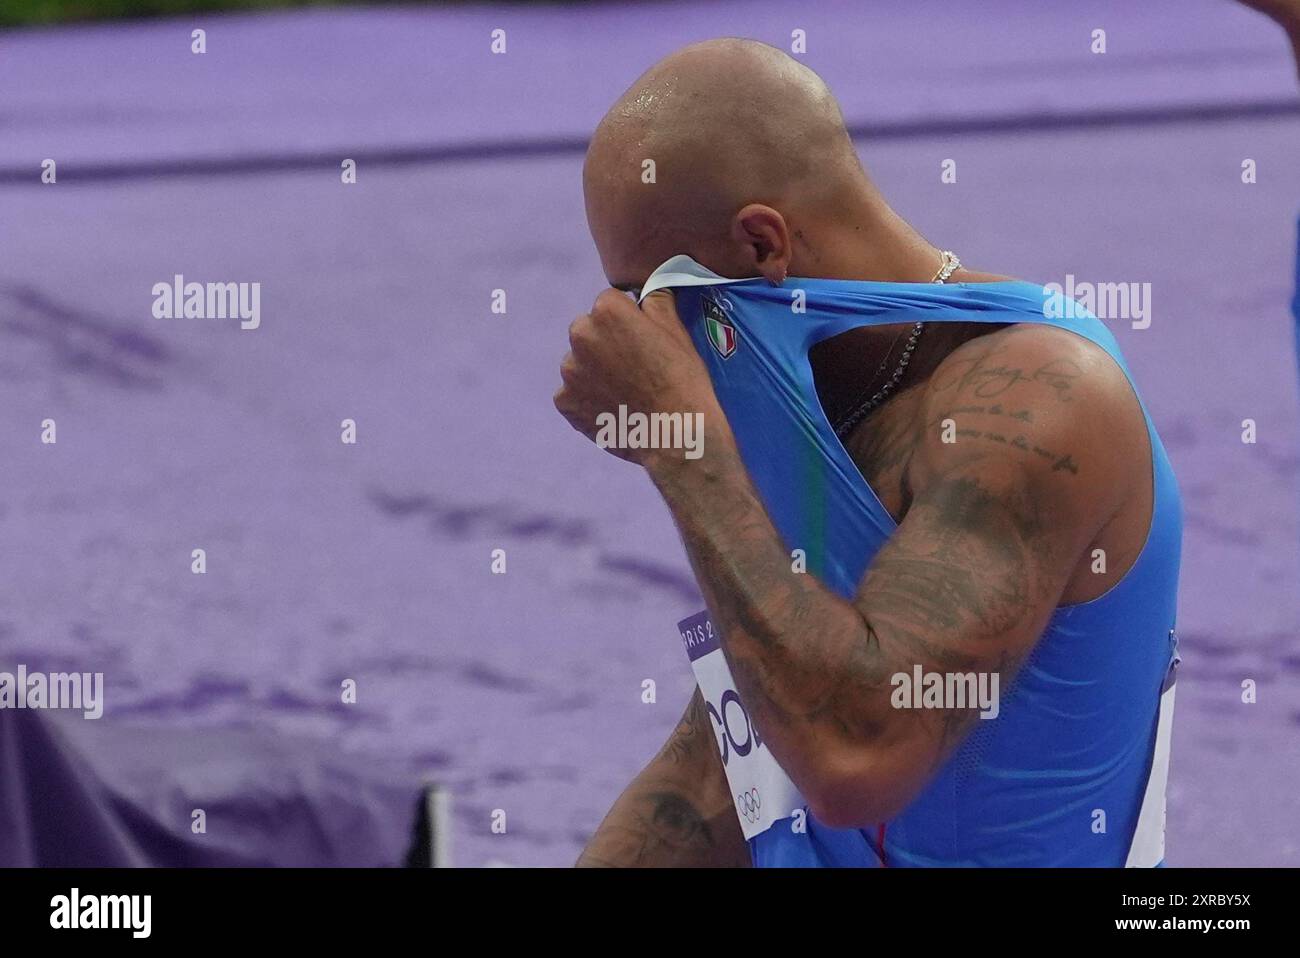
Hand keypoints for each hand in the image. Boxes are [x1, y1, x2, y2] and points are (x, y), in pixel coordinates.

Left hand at [554, 289, 727, 467]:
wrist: (675, 434)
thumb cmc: (681, 379)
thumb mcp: (677, 329)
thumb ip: (657, 300)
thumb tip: (649, 289)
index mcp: (606, 311)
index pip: (609, 303)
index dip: (627, 321)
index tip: (642, 341)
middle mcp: (581, 335)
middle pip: (587, 330)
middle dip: (604, 342)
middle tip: (633, 367)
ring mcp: (569, 371)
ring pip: (578, 362)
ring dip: (594, 371)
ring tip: (624, 391)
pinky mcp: (565, 402)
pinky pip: (572, 393)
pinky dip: (587, 399)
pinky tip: (612, 408)